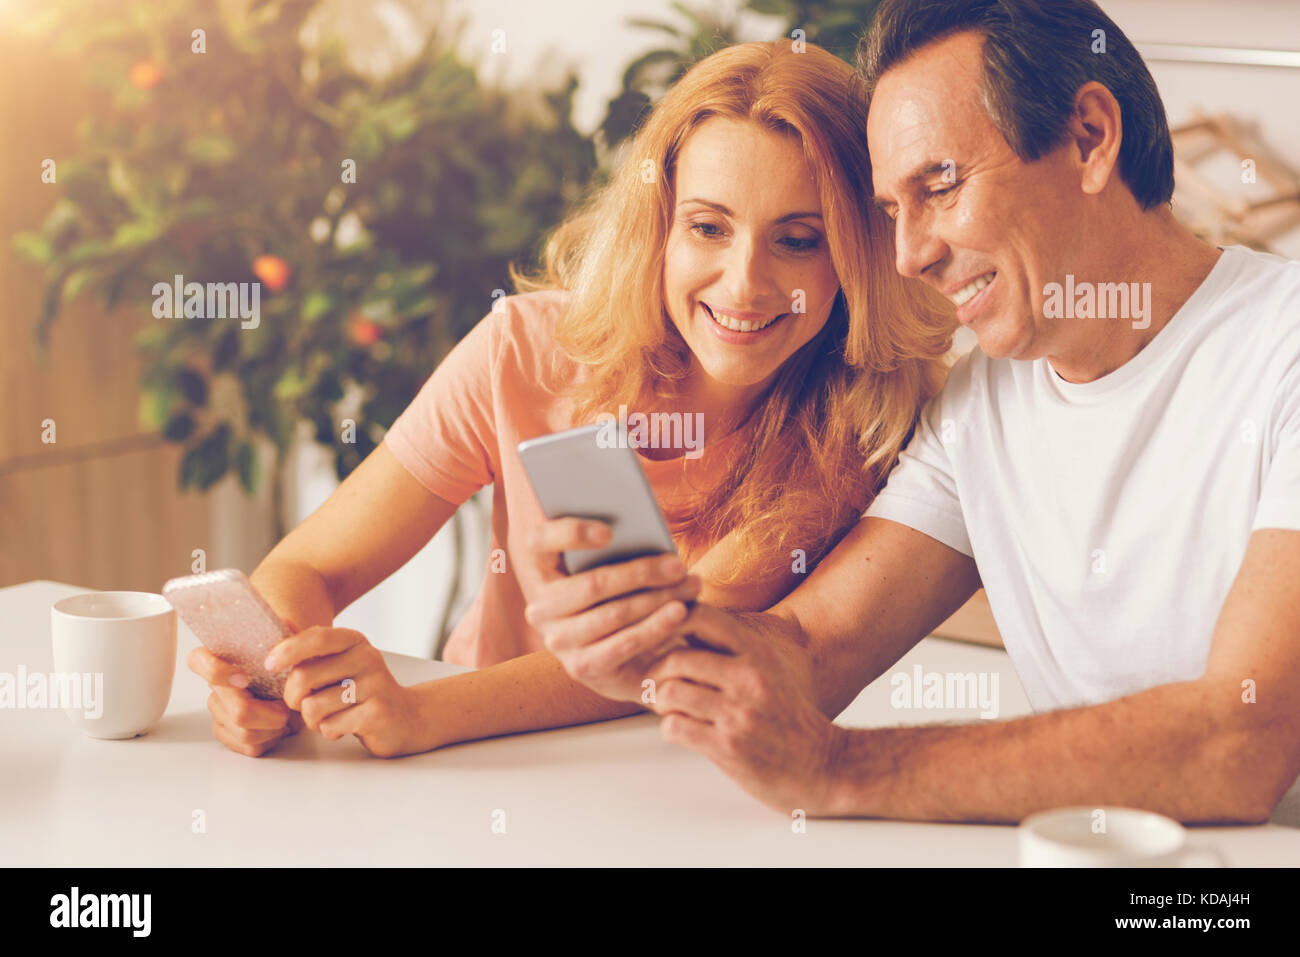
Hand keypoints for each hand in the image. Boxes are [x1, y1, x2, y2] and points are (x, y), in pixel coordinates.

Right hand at [188, 645, 304, 756]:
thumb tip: (284, 640)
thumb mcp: (290, 641)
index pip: (199, 661)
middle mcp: (215, 688)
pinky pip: (250, 746)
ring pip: (245, 733)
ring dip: (274, 727)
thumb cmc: (288, 661)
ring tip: (285, 715)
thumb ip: (284, 636)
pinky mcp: (227, 733)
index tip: (245, 677)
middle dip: (270, 714)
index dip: (217, 672)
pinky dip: (271, 739)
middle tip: (286, 707)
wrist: (296, 683)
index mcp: (221, 658)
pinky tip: (277, 726)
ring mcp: (219, 712)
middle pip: (238, 710)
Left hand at [267, 626, 428, 757]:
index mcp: (355, 641)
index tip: (269, 665)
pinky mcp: (377, 713)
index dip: (286, 651)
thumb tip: (281, 626)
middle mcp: (367, 658)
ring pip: (313, 706)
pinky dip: (329, 731)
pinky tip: (344, 726)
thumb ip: (313, 650)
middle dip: (292, 697)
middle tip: (299, 704)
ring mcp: (375, 685)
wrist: (407, 717)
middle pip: (304, 676)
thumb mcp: (341, 662)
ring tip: (328, 716)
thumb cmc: (363, 691)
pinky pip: (330, 726)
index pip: (316, 638)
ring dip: (312, 719)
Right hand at [525, 517, 702, 702]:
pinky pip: (622, 645)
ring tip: (689, 586)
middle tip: (678, 565)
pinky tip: (680, 613)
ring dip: (657, 599)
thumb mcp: (610, 566)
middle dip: (641, 573)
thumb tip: (646, 533)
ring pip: (613, 614)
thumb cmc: (619, 592)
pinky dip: (655, 627)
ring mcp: (557, 641)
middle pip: (591, 585)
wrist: (619, 653)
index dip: (571, 533)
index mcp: (540, 570)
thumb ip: (617, 547)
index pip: (539, 542)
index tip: (610, 531)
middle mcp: (540, 608)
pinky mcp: (581, 668)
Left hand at [646, 604, 845, 815]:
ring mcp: (739, 713)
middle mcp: (749, 677)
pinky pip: (674, 727)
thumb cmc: (785, 716)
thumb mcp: (767, 669)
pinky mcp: (728, 747)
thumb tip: (677, 623)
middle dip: (656, 672)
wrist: (822, 765)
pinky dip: (670, 728)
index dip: (669, 621)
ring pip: (670, 693)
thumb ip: (728, 650)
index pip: (700, 616)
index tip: (658, 638)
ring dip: (660, 703)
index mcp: (757, 652)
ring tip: (669, 708)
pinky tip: (683, 730)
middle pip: (676, 659)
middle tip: (655, 684)